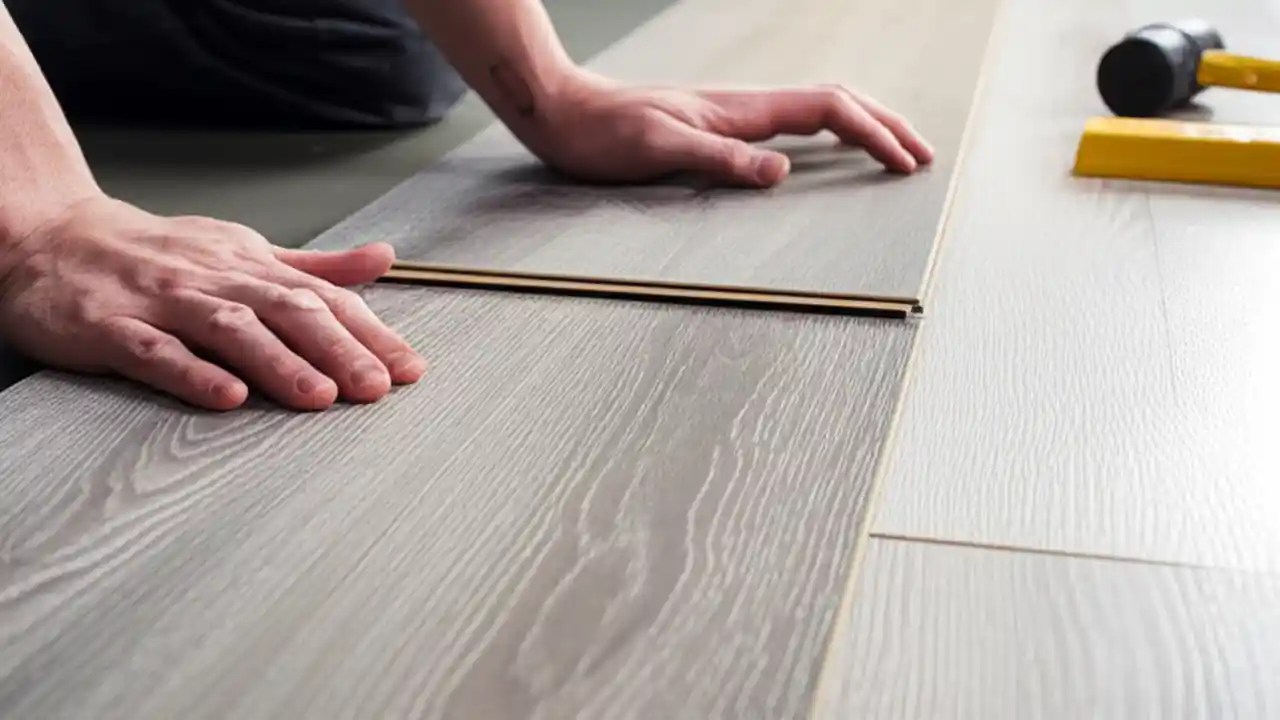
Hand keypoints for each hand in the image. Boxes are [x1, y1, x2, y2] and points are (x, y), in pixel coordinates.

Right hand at [0, 196, 423, 410]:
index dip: (369, 332)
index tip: (409, 368)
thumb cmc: (160, 252)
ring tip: (319, 396)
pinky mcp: (110, 327)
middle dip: (338, 349)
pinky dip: (191, 373)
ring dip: (278, 362)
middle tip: (378, 387)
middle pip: (285, 311)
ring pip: (228, 329)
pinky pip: (154, 351)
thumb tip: (382, 260)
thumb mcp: (243, 249)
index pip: (322, 298)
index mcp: (249, 264)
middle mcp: (214, 278)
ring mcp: (162, 301)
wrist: (52, 236)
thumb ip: (314, 266)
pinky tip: (226, 397)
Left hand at [529, 74, 934, 185]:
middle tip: (922, 156)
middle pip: (836, 102)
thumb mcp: (659, 147)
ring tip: (894, 150)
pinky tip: (829, 150)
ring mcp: (737, 115)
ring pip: (819, 109)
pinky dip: (829, 133)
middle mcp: (747, 108)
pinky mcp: (722, 127)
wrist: (569, 116)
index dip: (873, 133)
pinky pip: (794, 124)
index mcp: (743, 110)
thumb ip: (720, 158)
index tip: (903, 163)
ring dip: (863, 126)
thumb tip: (782, 172)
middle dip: (885, 126)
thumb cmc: (606, 134)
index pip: (828, 110)